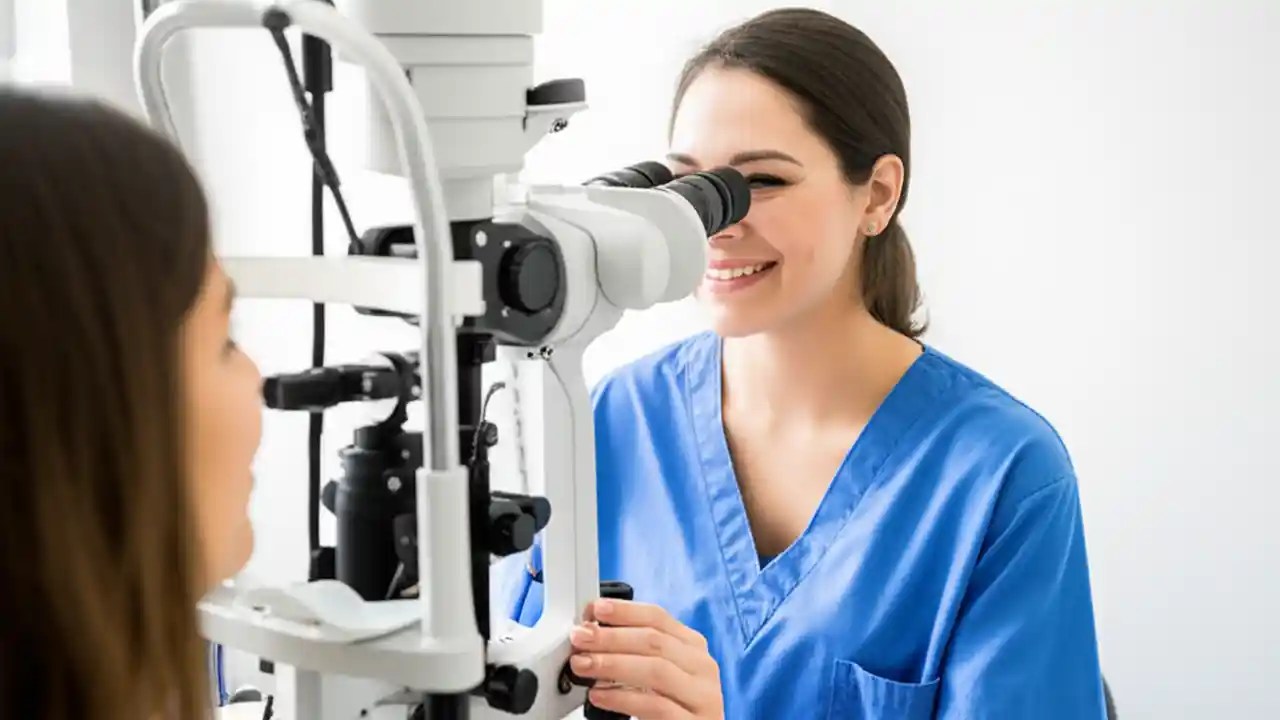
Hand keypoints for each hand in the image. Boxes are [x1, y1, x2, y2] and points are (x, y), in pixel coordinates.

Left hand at [568, 598, 723, 718]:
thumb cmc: (672, 706)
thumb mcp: (657, 673)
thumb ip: (634, 652)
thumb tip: (592, 632)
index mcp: (692, 646)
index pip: (658, 618)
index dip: (624, 611)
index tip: (595, 609)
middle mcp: (701, 667)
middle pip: (654, 642)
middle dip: (611, 637)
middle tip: (580, 638)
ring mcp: (702, 697)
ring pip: (655, 670)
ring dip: (612, 664)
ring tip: (582, 665)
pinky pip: (655, 706)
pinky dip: (622, 698)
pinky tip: (598, 695)